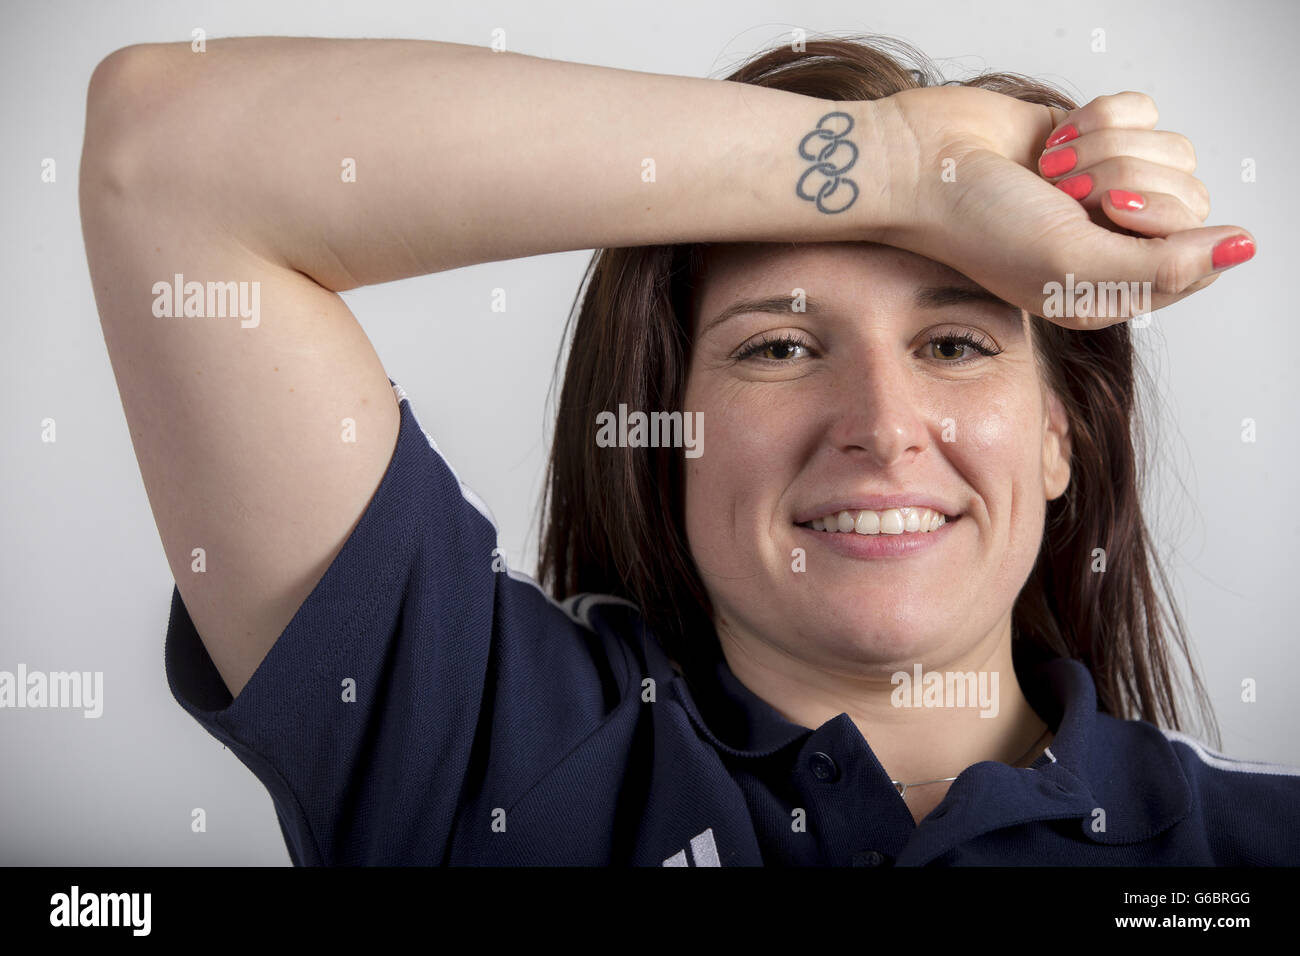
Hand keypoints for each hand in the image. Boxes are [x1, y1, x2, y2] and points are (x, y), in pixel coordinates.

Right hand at [867, 85, 1254, 328]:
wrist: (924, 162)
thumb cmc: (979, 227)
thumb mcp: (1074, 266)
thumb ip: (1165, 267)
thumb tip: (1245, 246)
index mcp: (1113, 287)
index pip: (1198, 254)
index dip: (1163, 226)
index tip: (1110, 216)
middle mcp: (1116, 240)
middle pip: (1191, 195)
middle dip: (1127, 179)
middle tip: (1069, 194)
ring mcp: (1106, 186)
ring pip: (1171, 149)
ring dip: (1105, 149)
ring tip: (1050, 171)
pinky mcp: (1093, 137)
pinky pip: (1141, 110)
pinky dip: (1095, 118)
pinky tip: (1050, 144)